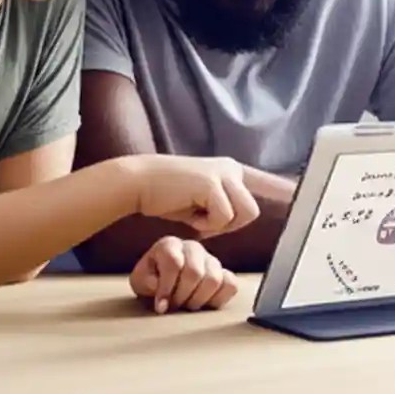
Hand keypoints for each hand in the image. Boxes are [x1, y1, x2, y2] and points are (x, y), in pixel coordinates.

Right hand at [124, 155, 260, 237]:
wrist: (138, 183)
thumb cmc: (166, 196)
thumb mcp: (202, 198)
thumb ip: (222, 204)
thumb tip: (243, 220)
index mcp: (231, 170)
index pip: (256, 197)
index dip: (246, 213)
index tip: (234, 213)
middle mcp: (230, 168)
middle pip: (252, 211)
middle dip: (229, 225)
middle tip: (203, 222)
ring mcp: (222, 174)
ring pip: (244, 214)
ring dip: (219, 225)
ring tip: (196, 216)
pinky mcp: (211, 184)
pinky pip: (223, 217)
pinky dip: (205, 225)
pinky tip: (188, 214)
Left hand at [129, 236, 239, 313]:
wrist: (163, 285)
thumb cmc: (151, 282)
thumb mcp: (139, 281)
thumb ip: (144, 280)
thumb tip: (156, 284)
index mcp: (170, 245)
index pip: (174, 263)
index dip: (167, 288)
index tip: (161, 306)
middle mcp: (193, 248)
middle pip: (194, 272)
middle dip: (182, 296)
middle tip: (174, 306)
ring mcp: (211, 260)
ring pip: (214, 279)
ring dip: (199, 300)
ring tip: (187, 305)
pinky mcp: (224, 273)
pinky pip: (231, 285)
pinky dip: (219, 298)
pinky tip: (204, 303)